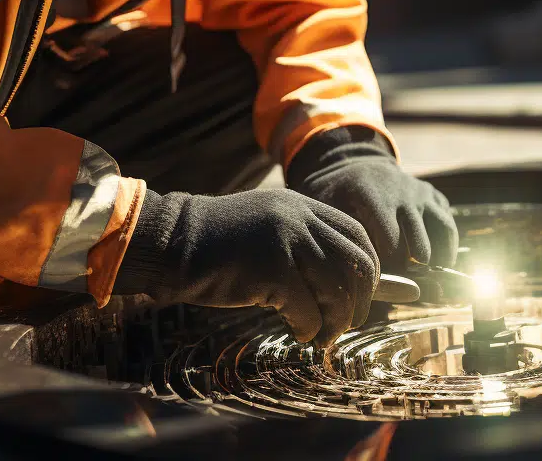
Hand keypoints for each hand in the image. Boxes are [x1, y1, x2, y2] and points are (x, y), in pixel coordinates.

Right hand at [114, 188, 379, 346]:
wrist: (173, 241)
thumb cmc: (219, 243)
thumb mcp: (268, 227)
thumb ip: (302, 242)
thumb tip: (343, 283)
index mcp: (301, 206)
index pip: (357, 235)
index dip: (368, 269)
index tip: (362, 295)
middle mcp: (299, 218)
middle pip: (355, 262)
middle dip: (359, 300)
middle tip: (347, 323)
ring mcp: (285, 241)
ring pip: (337, 289)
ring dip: (336, 320)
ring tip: (323, 335)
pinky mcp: (270, 269)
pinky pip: (307, 309)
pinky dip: (308, 328)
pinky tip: (298, 332)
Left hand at [289, 131, 458, 272]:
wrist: (354, 164)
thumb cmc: (335, 197)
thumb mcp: (328, 212)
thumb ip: (341, 242)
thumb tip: (358, 282)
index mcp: (373, 196)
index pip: (391, 244)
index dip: (389, 271)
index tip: (381, 284)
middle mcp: (403, 192)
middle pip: (419, 243)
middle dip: (414, 271)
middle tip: (405, 286)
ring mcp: (421, 193)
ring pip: (443, 231)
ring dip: (438, 259)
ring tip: (427, 278)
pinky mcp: (433, 196)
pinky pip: (448, 225)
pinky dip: (447, 248)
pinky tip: (432, 264)